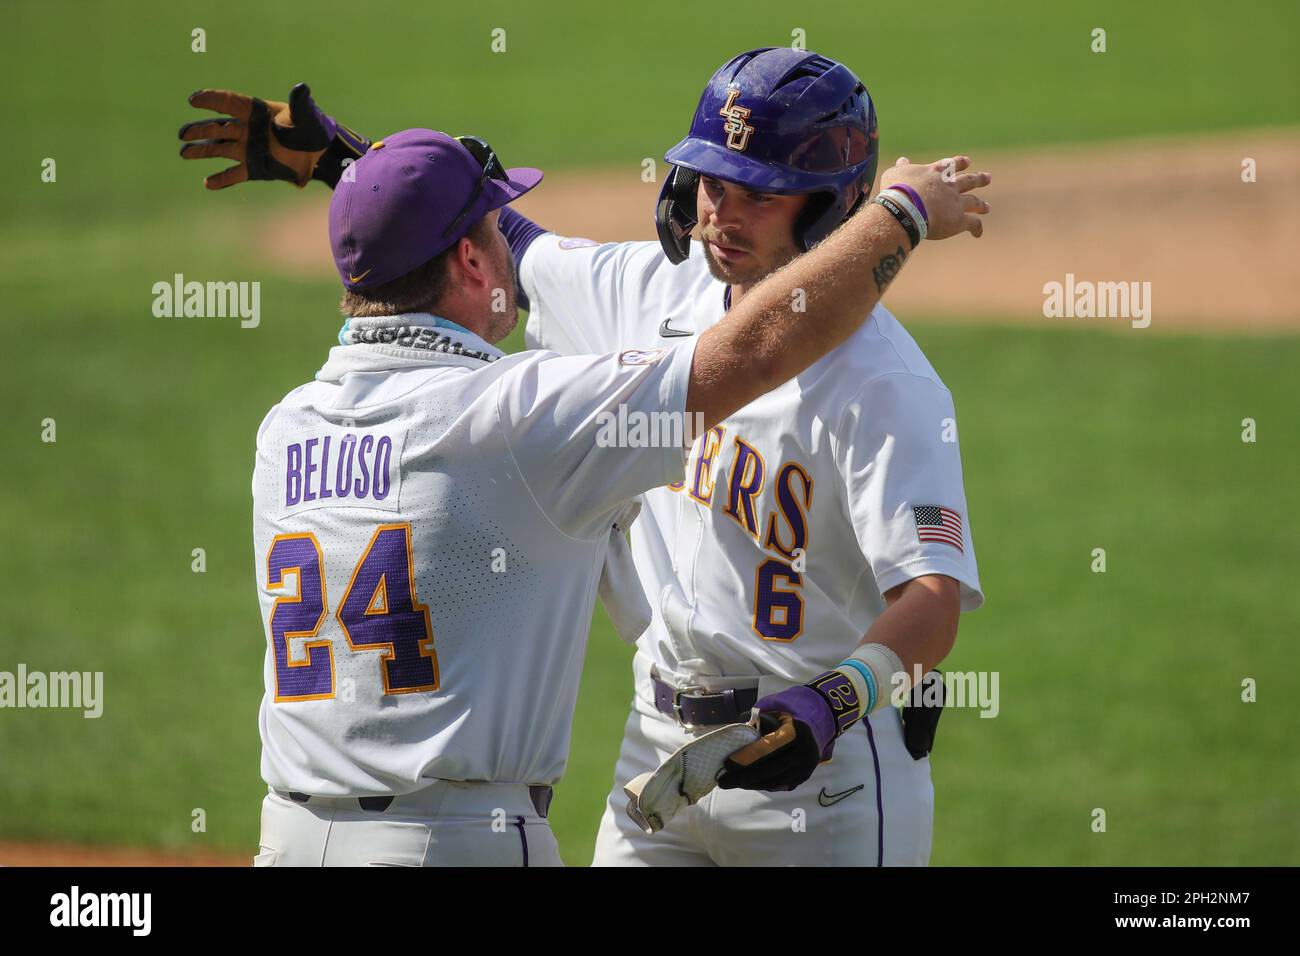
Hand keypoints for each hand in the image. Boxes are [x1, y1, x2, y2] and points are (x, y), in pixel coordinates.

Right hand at [178, 82, 339, 188]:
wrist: (322, 155)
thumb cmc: (314, 129)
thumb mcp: (306, 114)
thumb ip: (300, 102)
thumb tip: (302, 88)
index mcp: (258, 112)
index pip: (230, 103)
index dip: (212, 100)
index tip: (193, 99)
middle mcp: (249, 129)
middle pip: (219, 127)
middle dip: (200, 130)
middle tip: (183, 134)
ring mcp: (251, 149)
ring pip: (221, 148)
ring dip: (203, 151)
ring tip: (184, 153)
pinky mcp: (256, 168)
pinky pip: (235, 174)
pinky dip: (222, 179)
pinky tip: (207, 183)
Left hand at [716, 679, 851, 791]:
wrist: (819, 722)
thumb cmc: (789, 715)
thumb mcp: (775, 710)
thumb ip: (757, 721)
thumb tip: (734, 736)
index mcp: (796, 731)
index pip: (766, 748)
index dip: (745, 758)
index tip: (726, 764)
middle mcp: (804, 751)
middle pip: (770, 769)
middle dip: (744, 777)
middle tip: (723, 782)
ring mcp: (807, 766)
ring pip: (775, 781)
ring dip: (752, 784)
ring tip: (734, 783)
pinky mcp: (805, 776)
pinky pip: (782, 785)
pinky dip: (764, 785)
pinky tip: (749, 783)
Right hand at [880, 155, 990, 239]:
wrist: (906, 208)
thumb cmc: (896, 190)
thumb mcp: (895, 174)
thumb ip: (901, 168)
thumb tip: (902, 161)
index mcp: (935, 172)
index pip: (951, 165)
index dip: (959, 163)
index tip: (968, 162)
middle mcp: (949, 186)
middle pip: (968, 181)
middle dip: (978, 179)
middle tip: (988, 178)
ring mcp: (956, 202)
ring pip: (974, 202)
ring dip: (981, 205)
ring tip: (987, 208)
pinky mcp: (958, 220)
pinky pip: (972, 224)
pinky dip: (976, 228)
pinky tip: (978, 234)